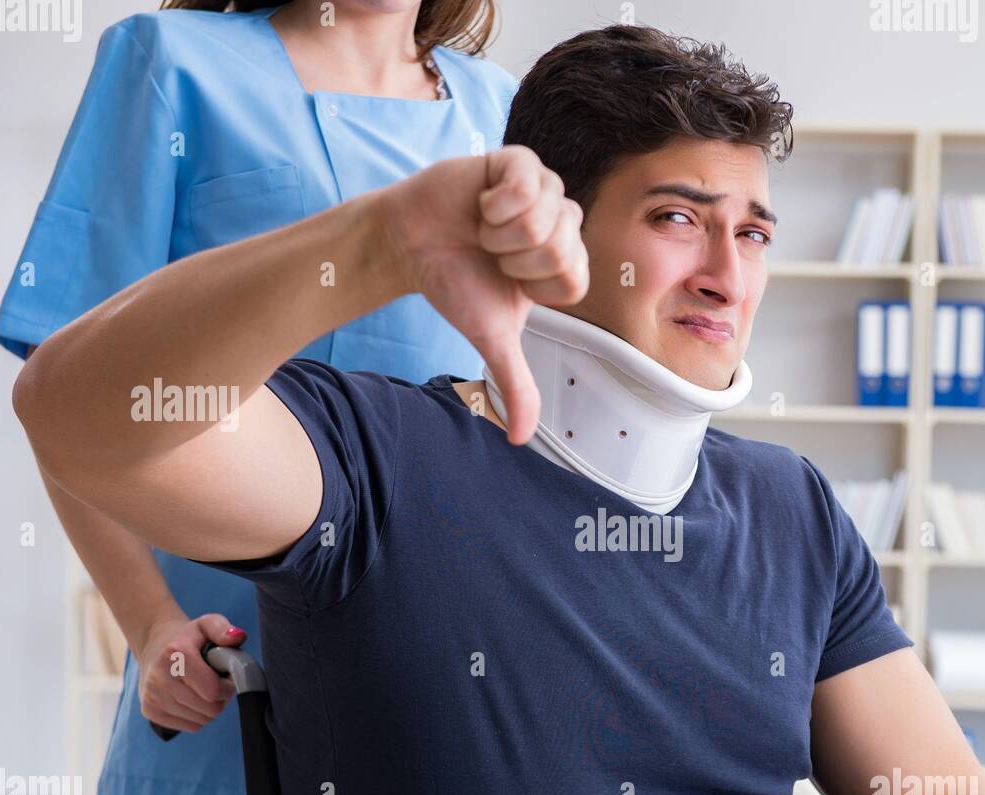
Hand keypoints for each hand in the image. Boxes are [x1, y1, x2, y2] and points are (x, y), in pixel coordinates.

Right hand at [137, 614, 245, 733]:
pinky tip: (192, 698)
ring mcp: (152, 696)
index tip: (225, 676)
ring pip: (202, 720)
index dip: (227, 686)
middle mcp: (159, 677)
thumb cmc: (189, 637)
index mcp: (175, 654)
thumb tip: (237, 637)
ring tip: (202, 688)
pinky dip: (198, 716)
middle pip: (210, 709)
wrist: (155, 646)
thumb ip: (223, 629)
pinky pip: (191, 726)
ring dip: (209, 708)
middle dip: (220, 698)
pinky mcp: (149, 711)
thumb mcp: (207, 624)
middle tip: (216, 683)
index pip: (213, 691)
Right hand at [379, 145, 588, 444]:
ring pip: (545, 216)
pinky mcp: (516, 162)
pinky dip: (498, 203)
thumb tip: (521, 441)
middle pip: (563, 247)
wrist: (409, 246)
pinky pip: (528, 181)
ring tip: (483, 231)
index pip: (575, 278)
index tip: (508, 280)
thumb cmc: (454, 284)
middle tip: (491, 253)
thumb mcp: (490, 338)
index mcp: (564, 262)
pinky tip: (481, 205)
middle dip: (516, 259)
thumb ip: (514, 383)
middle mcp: (560, 223)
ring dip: (502, 233)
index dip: (534, 284)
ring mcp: (542, 189)